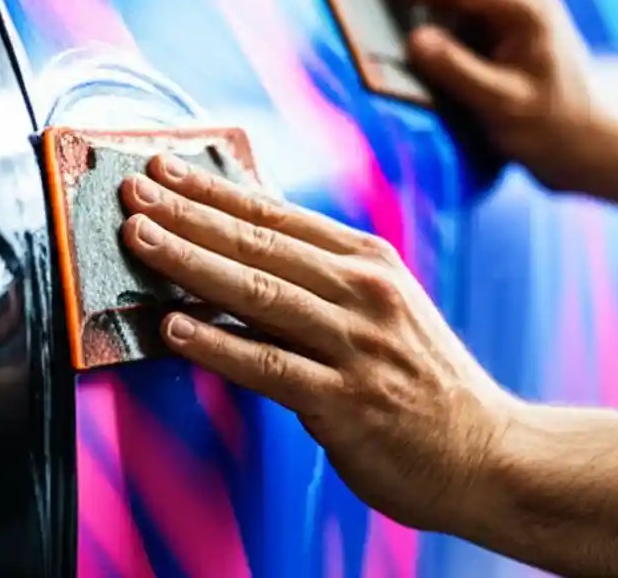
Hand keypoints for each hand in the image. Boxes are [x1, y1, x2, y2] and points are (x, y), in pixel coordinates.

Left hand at [119, 154, 520, 533]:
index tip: (165, 167)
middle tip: (132, 190)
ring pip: (259, 294)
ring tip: (139, 239)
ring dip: (191, 262)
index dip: (215, 189)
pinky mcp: (346, 403)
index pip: (277, 216)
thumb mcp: (384, 305)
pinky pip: (269, 366)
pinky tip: (175, 327)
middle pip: (259, 245)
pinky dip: (219, 345)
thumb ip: (320, 274)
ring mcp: (356, 346)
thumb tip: (244, 239)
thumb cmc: (422, 378)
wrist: (485, 451)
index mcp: (369, 261)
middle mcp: (364, 292)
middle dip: (188, 213)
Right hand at [377, 0, 617, 192]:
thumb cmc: (550, 131)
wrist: (590, 150)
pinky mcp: (516, 31)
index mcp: (528, 11)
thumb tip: (414, 40)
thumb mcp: (500, 106)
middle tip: (396, 11)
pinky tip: (439, 47)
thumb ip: (457, 70)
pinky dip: (450, 16)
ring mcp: (524, 13)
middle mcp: (528, 1)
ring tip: (416, 32)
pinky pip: (476, 6)